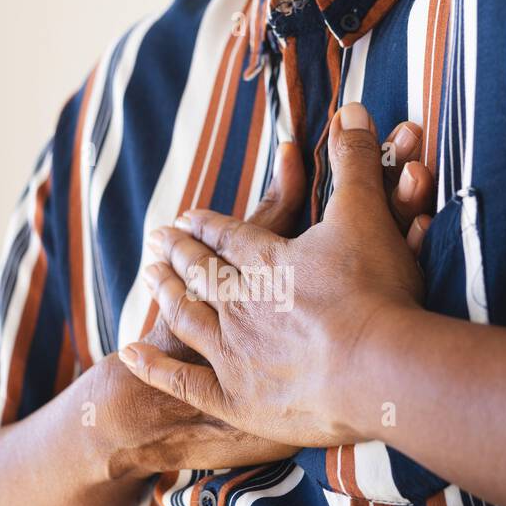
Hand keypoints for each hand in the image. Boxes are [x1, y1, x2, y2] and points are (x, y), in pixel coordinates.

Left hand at [118, 103, 431, 448]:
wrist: (373, 371)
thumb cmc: (376, 293)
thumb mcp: (368, 214)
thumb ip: (356, 162)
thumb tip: (350, 105)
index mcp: (268, 261)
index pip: (232, 237)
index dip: (210, 226)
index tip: (189, 215)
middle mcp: (239, 303)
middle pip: (203, 273)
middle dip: (181, 253)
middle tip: (158, 239)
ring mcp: (231, 353)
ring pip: (189, 316)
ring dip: (167, 293)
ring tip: (151, 276)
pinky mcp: (234, 399)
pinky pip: (184, 381)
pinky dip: (154, 366)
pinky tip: (129, 353)